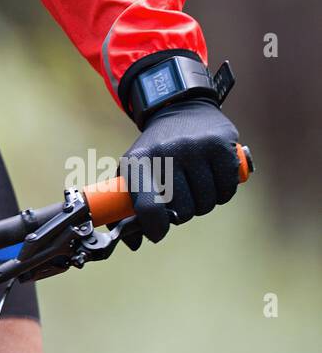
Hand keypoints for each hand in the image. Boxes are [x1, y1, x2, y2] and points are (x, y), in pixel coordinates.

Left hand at [122, 98, 240, 242]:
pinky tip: (213, 182)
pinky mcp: (221, 145)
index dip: (155, 228)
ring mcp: (196, 148)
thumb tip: (133, 243)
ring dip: (203, 204)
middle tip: (180, 202)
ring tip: (195, 189)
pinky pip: (226, 189)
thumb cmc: (153, 149)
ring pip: (206, 203)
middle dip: (181, 214)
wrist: (179, 108)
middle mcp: (167, 153)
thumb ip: (126, 207)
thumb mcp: (132, 170)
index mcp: (138, 162)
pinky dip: (222, 194)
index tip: (158, 233)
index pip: (148, 207)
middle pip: (181, 210)